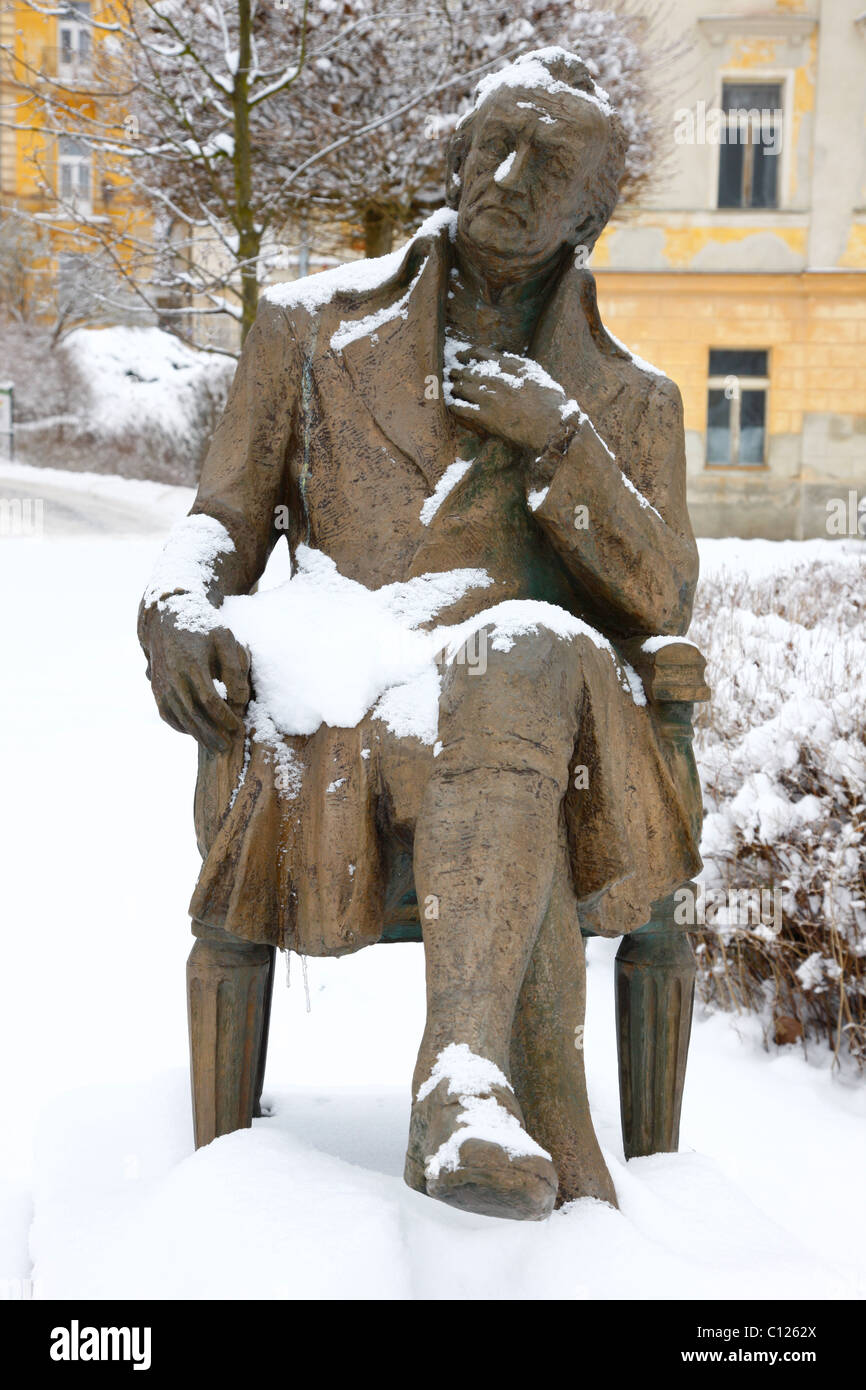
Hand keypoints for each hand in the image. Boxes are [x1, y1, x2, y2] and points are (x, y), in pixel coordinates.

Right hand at [141, 607, 250, 753]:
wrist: (169, 616)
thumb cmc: (203, 627)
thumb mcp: (225, 639)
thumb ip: (235, 668)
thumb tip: (240, 701)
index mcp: (191, 664)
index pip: (209, 701)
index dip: (224, 718)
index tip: (238, 728)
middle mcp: (172, 677)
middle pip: (192, 715)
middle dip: (211, 734)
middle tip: (227, 747)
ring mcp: (161, 684)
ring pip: (178, 718)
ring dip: (196, 735)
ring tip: (214, 745)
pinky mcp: (155, 687)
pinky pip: (167, 714)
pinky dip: (181, 727)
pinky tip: (196, 732)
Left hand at [445, 345, 573, 452]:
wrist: (552, 425)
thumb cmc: (551, 402)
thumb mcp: (537, 375)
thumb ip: (520, 366)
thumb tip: (507, 360)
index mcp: (509, 366)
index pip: (480, 353)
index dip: (466, 354)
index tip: (460, 356)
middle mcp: (495, 378)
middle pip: (466, 370)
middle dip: (456, 371)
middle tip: (450, 373)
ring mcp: (488, 397)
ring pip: (461, 387)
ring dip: (453, 387)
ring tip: (449, 388)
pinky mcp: (484, 417)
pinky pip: (460, 408)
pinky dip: (453, 405)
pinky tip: (451, 405)